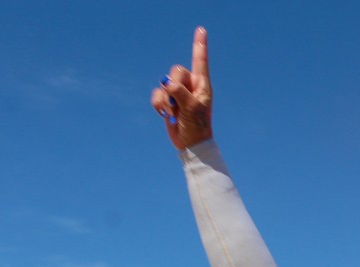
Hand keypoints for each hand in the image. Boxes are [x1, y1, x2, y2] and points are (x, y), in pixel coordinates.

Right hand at [151, 27, 212, 149]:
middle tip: (178, 102)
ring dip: (166, 100)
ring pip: (164, 83)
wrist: (190, 144)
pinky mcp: (167, 101)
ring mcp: (178, 93)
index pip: (200, 61)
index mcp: (202, 85)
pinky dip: (158, 104)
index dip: (199, 45)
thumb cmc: (197, 127)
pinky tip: (165, 115)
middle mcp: (191, 86)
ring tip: (174, 113)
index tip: (201, 29)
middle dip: (173, 86)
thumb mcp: (191, 108)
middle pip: (176, 71)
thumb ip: (180, 92)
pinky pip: (156, 94)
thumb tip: (166, 83)